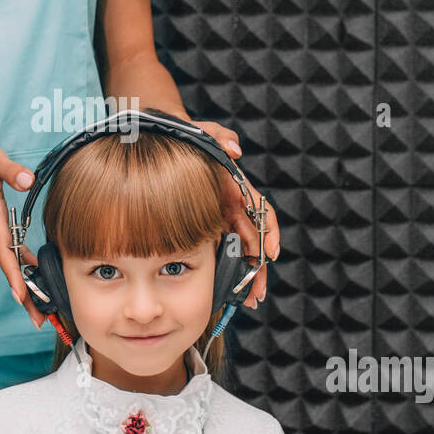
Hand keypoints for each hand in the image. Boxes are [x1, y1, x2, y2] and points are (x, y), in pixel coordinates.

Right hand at [0, 135, 45, 329]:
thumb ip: (9, 170)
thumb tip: (27, 181)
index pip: (4, 251)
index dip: (13, 275)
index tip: (22, 298)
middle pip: (8, 267)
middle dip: (23, 295)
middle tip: (38, 320)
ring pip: (9, 263)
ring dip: (24, 286)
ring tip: (40, 309)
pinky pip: (10, 252)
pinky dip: (22, 266)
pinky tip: (37, 272)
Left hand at [188, 119, 279, 307]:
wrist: (163, 145)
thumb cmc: (187, 139)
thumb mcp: (202, 133)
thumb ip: (219, 135)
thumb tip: (236, 148)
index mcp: (237, 190)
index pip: (261, 214)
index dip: (268, 234)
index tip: (270, 252)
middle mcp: (234, 208)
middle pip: (256, 242)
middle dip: (260, 269)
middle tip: (256, 294)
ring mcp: (222, 220)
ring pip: (243, 253)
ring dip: (249, 277)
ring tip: (248, 300)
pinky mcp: (209, 229)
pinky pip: (224, 254)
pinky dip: (230, 273)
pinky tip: (228, 293)